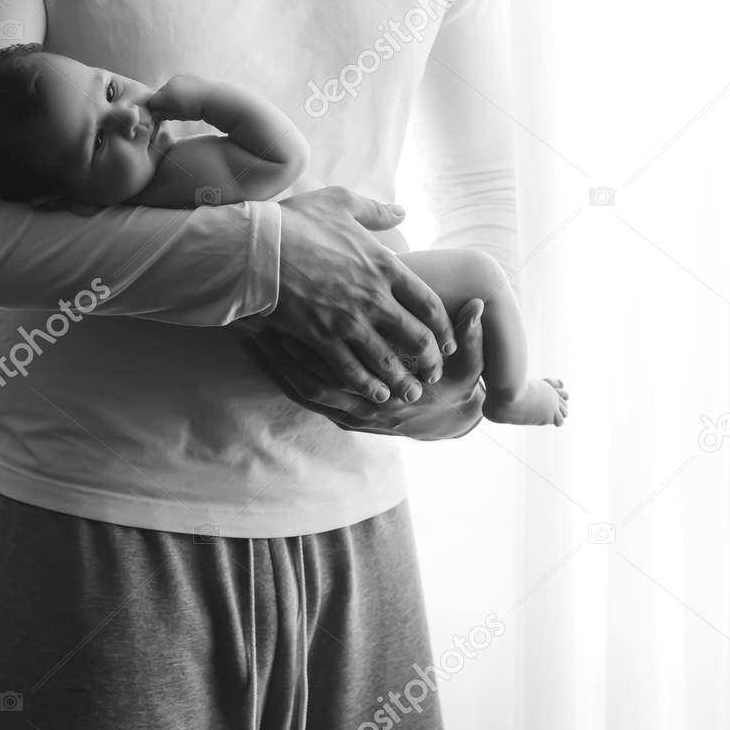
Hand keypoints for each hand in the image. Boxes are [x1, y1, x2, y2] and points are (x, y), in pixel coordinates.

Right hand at [148, 74, 206, 121]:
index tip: (163, 115)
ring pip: (168, 88)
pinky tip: (189, 96)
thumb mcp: (178, 116)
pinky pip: (177, 83)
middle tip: (173, 110)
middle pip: (159, 94)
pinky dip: (179, 89)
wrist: (214, 98)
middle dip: (163, 101)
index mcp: (166, 95)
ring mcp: (178, 78)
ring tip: (183, 103)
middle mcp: (170, 84)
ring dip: (171, 95)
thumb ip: (164, 115)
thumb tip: (155, 114)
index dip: (156, 109)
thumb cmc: (196, 110)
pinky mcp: (186, 75)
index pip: (152, 102)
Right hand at [240, 186, 457, 403]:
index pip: (428, 303)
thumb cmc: (296, 222)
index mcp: (384, 265)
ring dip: (403, 380)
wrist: (256, 247)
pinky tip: (376, 395)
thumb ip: (375, 210)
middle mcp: (374, 297)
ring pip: (388, 360)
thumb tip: (401, 210)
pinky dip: (367, 385)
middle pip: (416, 337)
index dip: (443, 328)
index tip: (447, 342)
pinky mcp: (321, 338)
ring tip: (411, 394)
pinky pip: (352, 370)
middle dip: (430, 360)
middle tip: (434, 373)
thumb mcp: (341, 202)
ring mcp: (348, 320)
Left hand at [243, 297, 485, 439]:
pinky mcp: (338, 411)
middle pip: (315, 382)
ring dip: (276, 364)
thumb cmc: (455, 388)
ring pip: (302, 390)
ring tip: (252, 334)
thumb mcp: (469, 368)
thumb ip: (470, 337)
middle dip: (287, 354)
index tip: (301, 319)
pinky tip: (261, 350)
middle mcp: (365, 411)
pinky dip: (281, 374)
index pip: (351, 373)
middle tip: (263, 321)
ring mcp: (348, 413)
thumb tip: (478, 307)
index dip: (323, 350)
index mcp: (392, 397)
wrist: (447, 422)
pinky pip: (303, 393)